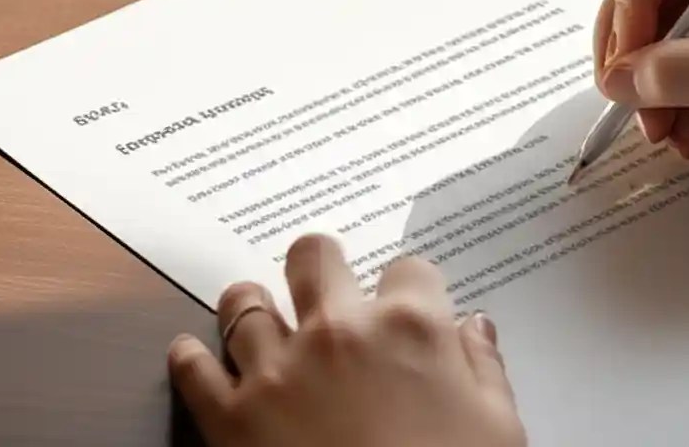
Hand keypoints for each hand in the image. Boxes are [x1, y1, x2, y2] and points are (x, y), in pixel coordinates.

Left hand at [168, 235, 524, 446]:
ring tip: (256, 311)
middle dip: (318, 264)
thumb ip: (485, 370)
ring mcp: (278, 370)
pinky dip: (190, 357)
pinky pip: (194, 367)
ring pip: (244, 303)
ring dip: (251, 305)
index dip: (411, 287)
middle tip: (320, 281)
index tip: (408, 302)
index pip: (411, 270)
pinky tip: (192, 353)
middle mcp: (339, 333)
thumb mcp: (498, 431)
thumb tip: (475, 329)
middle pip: (314, 258)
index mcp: (410, 330)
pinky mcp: (230, 417)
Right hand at [594, 0, 688, 175]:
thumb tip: (616, 83)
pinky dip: (670, 104)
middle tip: (635, 105)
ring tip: (665, 133)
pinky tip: (688, 137)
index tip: (633, 58)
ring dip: (648, 90)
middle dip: (632, 56)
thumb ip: (681, 71)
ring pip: (649, 39)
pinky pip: (672, 69)